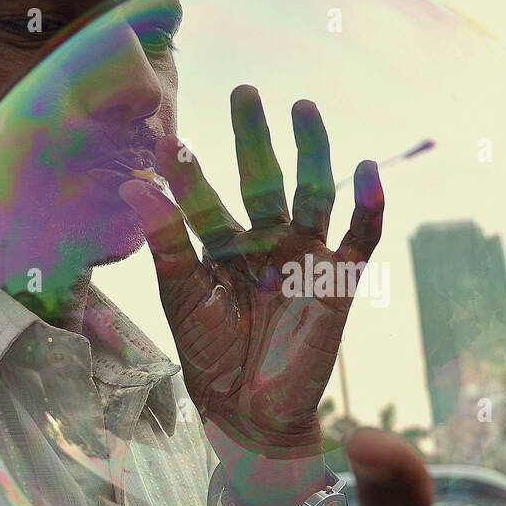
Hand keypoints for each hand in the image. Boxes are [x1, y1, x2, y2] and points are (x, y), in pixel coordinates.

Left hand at [121, 85, 382, 455]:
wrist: (248, 414)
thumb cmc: (210, 358)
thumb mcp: (182, 296)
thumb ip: (167, 240)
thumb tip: (135, 184)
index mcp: (224, 246)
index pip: (204, 199)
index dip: (187, 173)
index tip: (164, 141)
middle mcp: (266, 242)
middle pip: (263, 179)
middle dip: (254, 137)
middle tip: (244, 92)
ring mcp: (304, 257)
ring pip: (313, 193)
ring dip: (312, 151)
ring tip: (302, 107)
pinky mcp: (337, 281)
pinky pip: (361, 239)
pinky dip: (370, 206)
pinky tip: (369, 169)